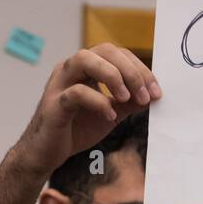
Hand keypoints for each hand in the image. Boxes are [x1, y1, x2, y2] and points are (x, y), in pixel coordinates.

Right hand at [9, 44, 160, 177]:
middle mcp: (71, 69)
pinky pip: (75, 93)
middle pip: (104, 50)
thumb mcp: (110, 114)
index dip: (140, 69)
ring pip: (84, 59)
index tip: (156, 92)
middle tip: (145, 96)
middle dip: (130, 71)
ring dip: (112, 76)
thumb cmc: (75, 130)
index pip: (117, 54)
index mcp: (86, 69)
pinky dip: (97, 102)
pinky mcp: (53, 104)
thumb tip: (152, 95)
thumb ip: (128, 103)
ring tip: (127, 99)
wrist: (47, 153)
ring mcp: (59, 84)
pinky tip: (109, 117)